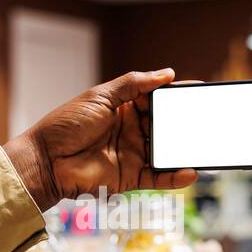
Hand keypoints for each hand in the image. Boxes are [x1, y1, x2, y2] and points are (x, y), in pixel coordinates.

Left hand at [3, 69, 198, 209]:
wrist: (45, 160)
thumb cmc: (66, 124)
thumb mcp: (100, 96)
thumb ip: (134, 84)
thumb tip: (167, 73)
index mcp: (125, 108)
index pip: (157, 100)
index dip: (176, 96)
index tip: (198, 91)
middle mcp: (132, 131)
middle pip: (166, 126)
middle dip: (185, 123)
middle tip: (206, 119)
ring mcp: (133, 155)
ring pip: (166, 152)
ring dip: (184, 150)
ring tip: (203, 145)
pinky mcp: (130, 178)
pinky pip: (158, 178)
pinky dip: (174, 176)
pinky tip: (190, 172)